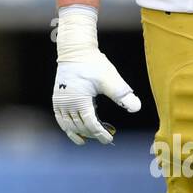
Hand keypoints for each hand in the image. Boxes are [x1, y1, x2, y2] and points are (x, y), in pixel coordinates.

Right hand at [52, 5, 140, 144]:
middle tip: (105, 137)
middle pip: (80, 127)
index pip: (90, 124)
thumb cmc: (94, 63)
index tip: (109, 140)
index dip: (100, 135)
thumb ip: (122, 94)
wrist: (75, 51)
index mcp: (80, 100)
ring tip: (91, 137)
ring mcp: (59, 102)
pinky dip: (67, 129)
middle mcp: (67, 103)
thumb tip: (136, 108)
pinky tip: (76, 133)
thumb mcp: (110, 79)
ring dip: (81, 133)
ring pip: (69, 126)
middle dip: (93, 134)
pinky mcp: (57, 99)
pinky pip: (60, 120)